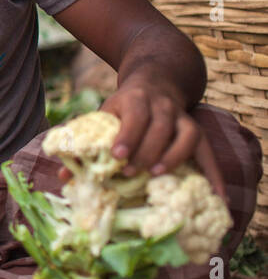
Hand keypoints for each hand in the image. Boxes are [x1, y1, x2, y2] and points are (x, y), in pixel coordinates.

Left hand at [96, 83, 225, 198]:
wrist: (155, 83)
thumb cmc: (123, 109)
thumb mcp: (103, 116)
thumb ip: (85, 144)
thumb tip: (63, 176)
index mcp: (134, 99)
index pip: (134, 116)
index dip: (127, 135)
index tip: (118, 155)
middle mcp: (162, 106)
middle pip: (160, 127)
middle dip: (146, 150)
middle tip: (132, 172)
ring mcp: (183, 118)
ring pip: (187, 134)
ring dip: (174, 156)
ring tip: (157, 174)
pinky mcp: (197, 131)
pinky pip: (208, 152)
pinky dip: (213, 174)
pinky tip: (215, 195)